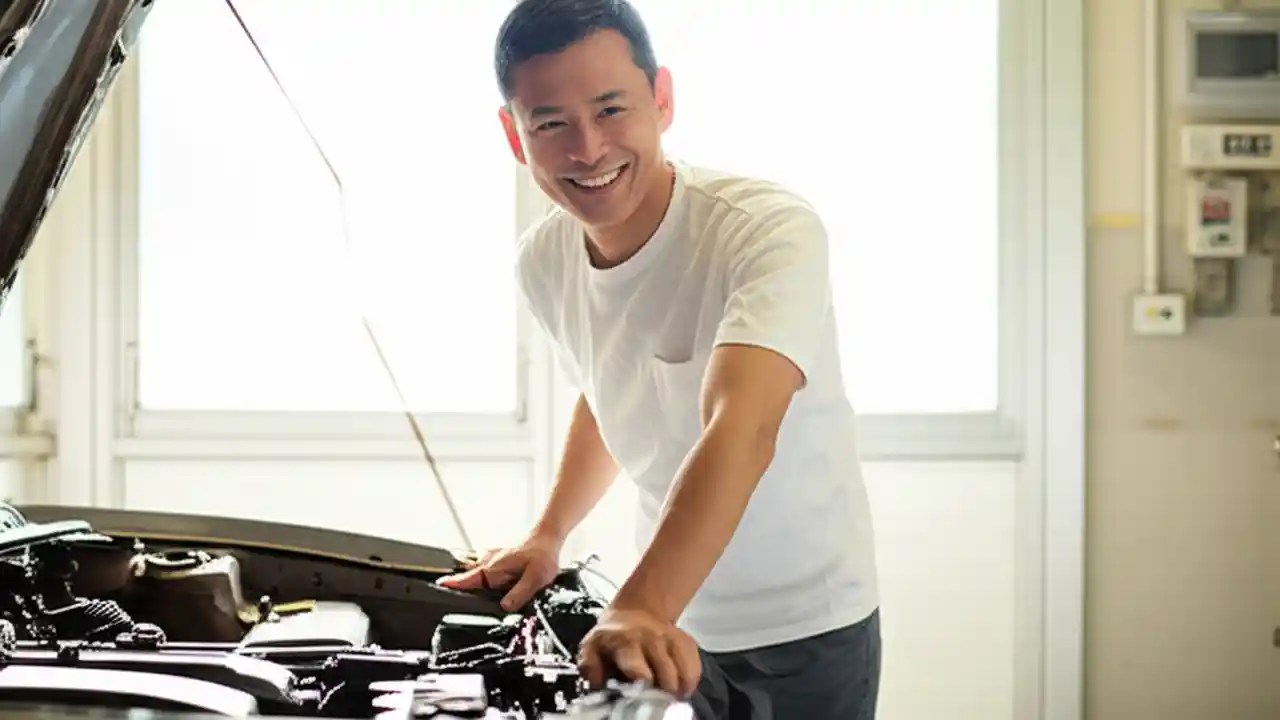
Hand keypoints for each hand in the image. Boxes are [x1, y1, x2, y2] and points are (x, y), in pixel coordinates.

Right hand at [435, 533, 562, 611]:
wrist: (547, 537)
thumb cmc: (542, 554)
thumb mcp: (536, 578)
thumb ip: (519, 594)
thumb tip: (504, 608)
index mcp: (494, 569)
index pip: (466, 580)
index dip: (452, 585)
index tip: (439, 588)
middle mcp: (488, 564)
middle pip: (469, 582)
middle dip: (464, 591)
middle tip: (462, 602)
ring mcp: (491, 561)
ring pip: (476, 577)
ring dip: (475, 586)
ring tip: (478, 595)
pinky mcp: (496, 562)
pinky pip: (483, 572)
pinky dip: (482, 579)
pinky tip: (493, 587)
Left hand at [578, 607, 701, 699]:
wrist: (633, 614)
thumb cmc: (611, 640)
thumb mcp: (591, 650)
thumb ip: (591, 670)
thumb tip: (598, 686)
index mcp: (626, 642)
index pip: (640, 670)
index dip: (642, 690)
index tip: (640, 703)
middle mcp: (652, 638)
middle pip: (666, 677)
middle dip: (661, 696)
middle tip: (653, 706)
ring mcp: (672, 639)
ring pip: (684, 675)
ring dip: (676, 692)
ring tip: (666, 699)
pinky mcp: (686, 642)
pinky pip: (695, 670)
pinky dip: (688, 684)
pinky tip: (677, 690)